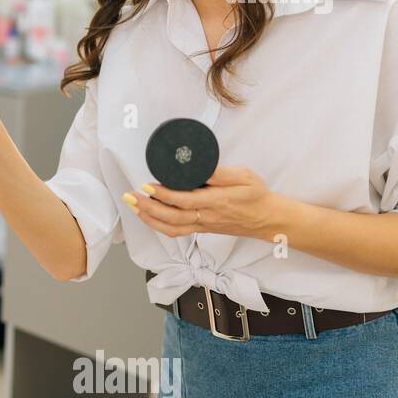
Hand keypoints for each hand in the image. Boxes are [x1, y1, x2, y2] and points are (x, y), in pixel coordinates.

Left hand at [123, 166, 282, 240]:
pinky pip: (177, 231)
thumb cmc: (256, 195)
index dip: (164, 195)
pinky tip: (148, 216)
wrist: (267, 219)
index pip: (185, 200)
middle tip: (130, 196)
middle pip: (172, 217)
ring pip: (171, 228)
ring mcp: (203, 226)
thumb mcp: (245, 177)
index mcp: (217, 202)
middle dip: (147, 207)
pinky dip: (159, 226)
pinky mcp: (202, 230)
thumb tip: (200, 165)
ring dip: (149, 218)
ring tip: (133, 206)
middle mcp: (207, 217)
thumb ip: (222, 173)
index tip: (148, 186)